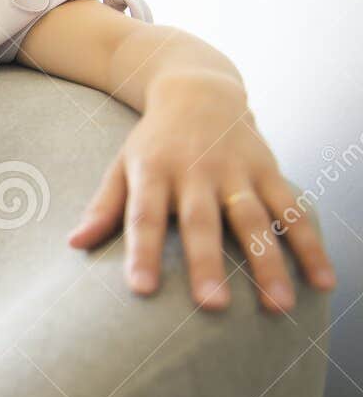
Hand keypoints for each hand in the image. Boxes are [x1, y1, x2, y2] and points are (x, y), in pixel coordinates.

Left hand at [65, 71, 336, 310]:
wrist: (198, 90)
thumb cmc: (154, 142)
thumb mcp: (123, 166)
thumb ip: (104, 206)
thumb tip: (74, 244)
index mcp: (153, 172)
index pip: (144, 216)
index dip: (142, 252)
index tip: (141, 290)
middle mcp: (195, 171)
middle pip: (201, 222)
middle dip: (207, 263)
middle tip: (213, 306)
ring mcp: (236, 170)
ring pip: (254, 219)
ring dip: (268, 263)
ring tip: (277, 306)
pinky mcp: (269, 170)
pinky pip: (293, 211)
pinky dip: (310, 245)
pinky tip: (322, 281)